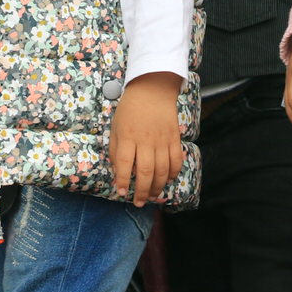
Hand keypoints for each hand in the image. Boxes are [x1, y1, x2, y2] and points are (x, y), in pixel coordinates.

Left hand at [108, 72, 183, 206]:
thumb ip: (115, 149)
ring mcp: (162, 140)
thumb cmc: (130, 109)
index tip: (121, 193)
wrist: (152, 89)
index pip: (123, 164)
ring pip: (162, 170)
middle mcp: (145, 140)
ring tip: (152, 196)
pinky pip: (176, 160)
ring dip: (157, 187)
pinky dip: (173, 173)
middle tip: (138, 202)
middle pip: (144, 172)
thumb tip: (118, 171)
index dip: (122, 181)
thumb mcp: (115, 127)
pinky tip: (168, 180)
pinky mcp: (174, 138)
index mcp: (127, 136)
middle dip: (141, 192)